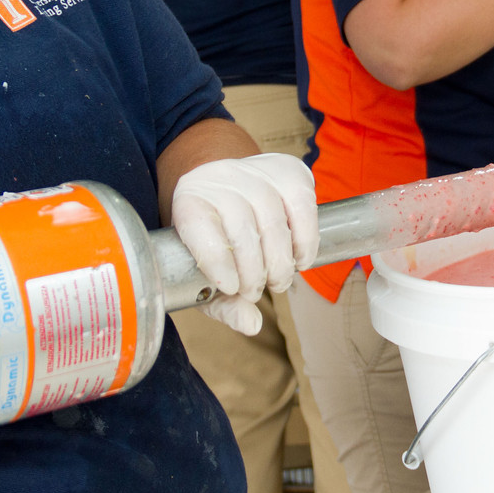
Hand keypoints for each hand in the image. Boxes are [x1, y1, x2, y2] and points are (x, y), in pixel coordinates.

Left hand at [172, 153, 319, 334]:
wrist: (227, 190)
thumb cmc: (215, 240)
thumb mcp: (206, 274)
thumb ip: (223, 304)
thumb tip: (251, 324)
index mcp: (188, 201)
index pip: (200, 227)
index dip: (217, 261)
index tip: (232, 289)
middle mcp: (217, 178)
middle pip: (242, 226)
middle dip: (255, 270)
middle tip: (257, 291)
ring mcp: (253, 169)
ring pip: (273, 217)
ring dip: (281, 260)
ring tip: (279, 280)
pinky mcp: (286, 168)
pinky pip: (302, 202)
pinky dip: (306, 238)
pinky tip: (300, 258)